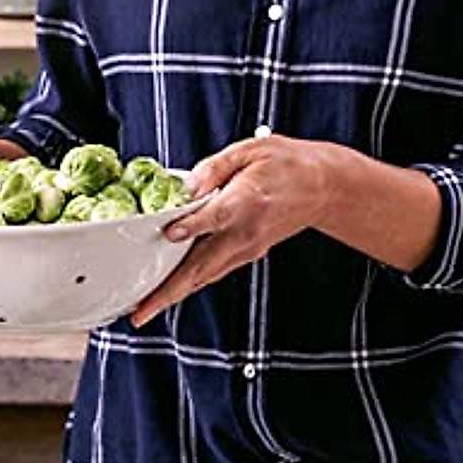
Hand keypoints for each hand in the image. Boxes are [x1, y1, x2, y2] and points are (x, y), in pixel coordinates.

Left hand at [130, 135, 335, 327]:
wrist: (323, 189)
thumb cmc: (288, 165)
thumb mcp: (252, 150)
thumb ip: (215, 167)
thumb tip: (186, 186)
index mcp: (247, 202)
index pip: (215, 218)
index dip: (191, 226)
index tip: (169, 233)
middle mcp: (245, 234)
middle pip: (200, 268)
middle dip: (168, 292)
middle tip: (139, 313)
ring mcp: (246, 250)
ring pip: (203, 278)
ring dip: (173, 296)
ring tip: (145, 310)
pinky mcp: (246, 255)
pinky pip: (212, 273)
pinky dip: (189, 285)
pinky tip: (169, 291)